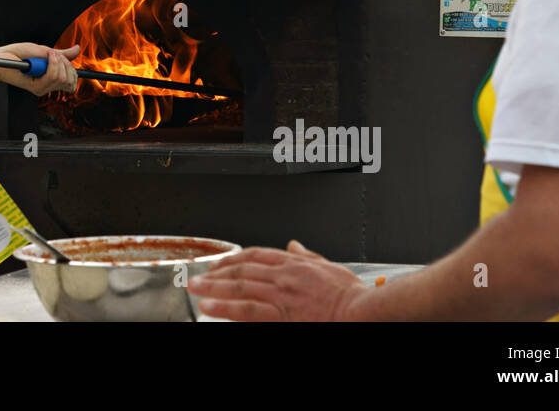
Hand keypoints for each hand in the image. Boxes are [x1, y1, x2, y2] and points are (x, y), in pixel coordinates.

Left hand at [0, 42, 79, 96]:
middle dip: (65, 63)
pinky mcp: (36, 88)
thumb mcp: (46, 51)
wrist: (5, 56)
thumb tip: (77, 50)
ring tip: (46, 56)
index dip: (71, 69)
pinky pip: (52, 77)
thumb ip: (63, 54)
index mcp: (52, 78)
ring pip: (62, 78)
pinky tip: (44, 59)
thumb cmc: (21, 53)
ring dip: (57, 62)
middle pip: (70, 80)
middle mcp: (48, 86)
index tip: (61, 57)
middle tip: (52, 55)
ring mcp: (43, 88)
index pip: (72, 82)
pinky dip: (51, 64)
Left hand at [187, 240, 369, 320]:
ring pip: (240, 287)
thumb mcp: (330, 267)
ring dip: (214, 287)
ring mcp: (281, 294)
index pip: (256, 255)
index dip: (234, 258)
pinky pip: (248, 309)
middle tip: (197, 276)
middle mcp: (284, 275)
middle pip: (242, 270)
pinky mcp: (282, 314)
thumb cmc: (352, 295)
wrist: (363, 312)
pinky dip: (226, 307)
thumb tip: (293, 244)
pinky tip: (210, 306)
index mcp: (294, 264)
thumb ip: (308, 256)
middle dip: (217, 272)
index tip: (220, 263)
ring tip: (195, 289)